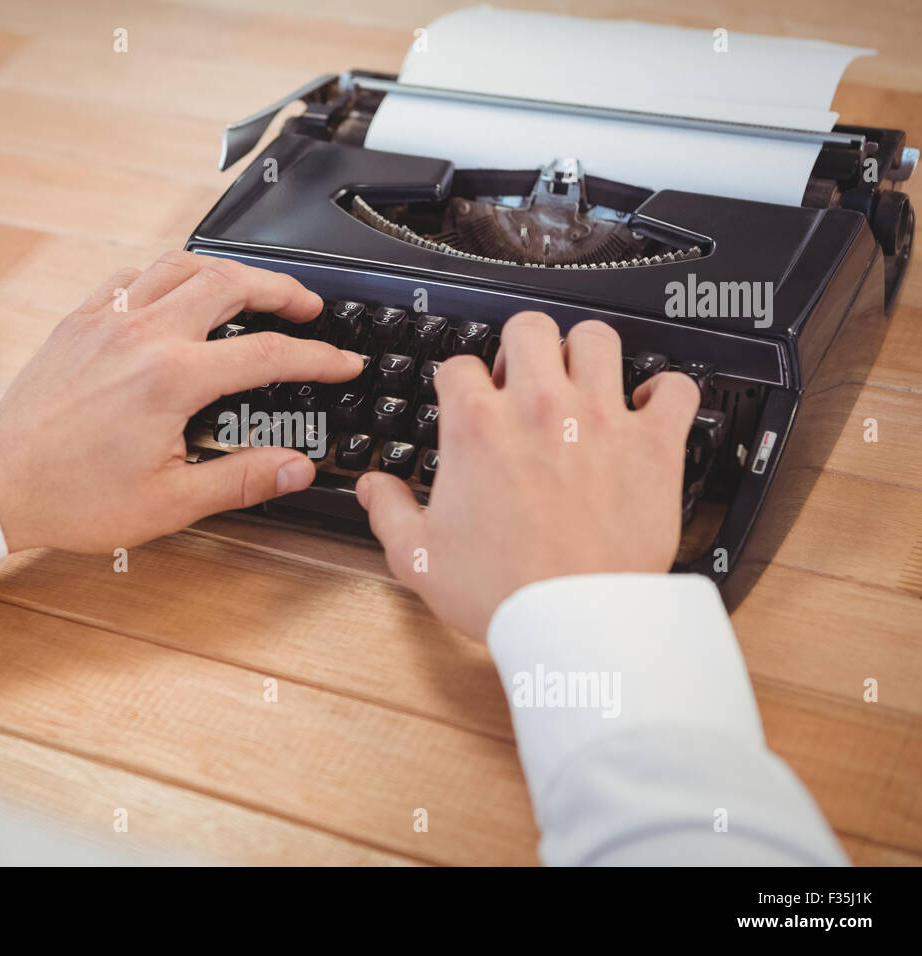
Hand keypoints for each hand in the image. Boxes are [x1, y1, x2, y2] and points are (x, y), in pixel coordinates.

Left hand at [0, 251, 362, 552]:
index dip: (316, 357)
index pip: (267, 354)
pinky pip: (132, 276)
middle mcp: (141, 335)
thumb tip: (295, 467)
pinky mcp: (80, 322)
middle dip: (280, 289)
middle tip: (307, 306)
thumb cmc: (72, 497)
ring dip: (226, 270)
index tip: (341, 361)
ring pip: (180, 264)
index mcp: (171, 379)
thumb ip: (242, 479)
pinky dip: (166, 275)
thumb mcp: (171, 503)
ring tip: (252, 287)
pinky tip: (176, 293)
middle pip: (230, 282)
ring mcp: (107, 320)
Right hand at [356, 311, 699, 638]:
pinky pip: (672, 387)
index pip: (459, 366)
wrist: (573, 622)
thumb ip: (388, 511)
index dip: (459, 383)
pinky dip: (662, 391)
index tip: (467, 403)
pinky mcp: (652, 444)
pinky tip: (646, 407)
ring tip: (581, 380)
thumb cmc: (501, 591)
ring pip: (597, 338)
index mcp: (477, 427)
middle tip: (522, 379)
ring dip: (585, 353)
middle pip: (528, 328)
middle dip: (520, 347)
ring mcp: (600, 419)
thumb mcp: (418, 557)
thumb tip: (373, 485)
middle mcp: (539, 407)